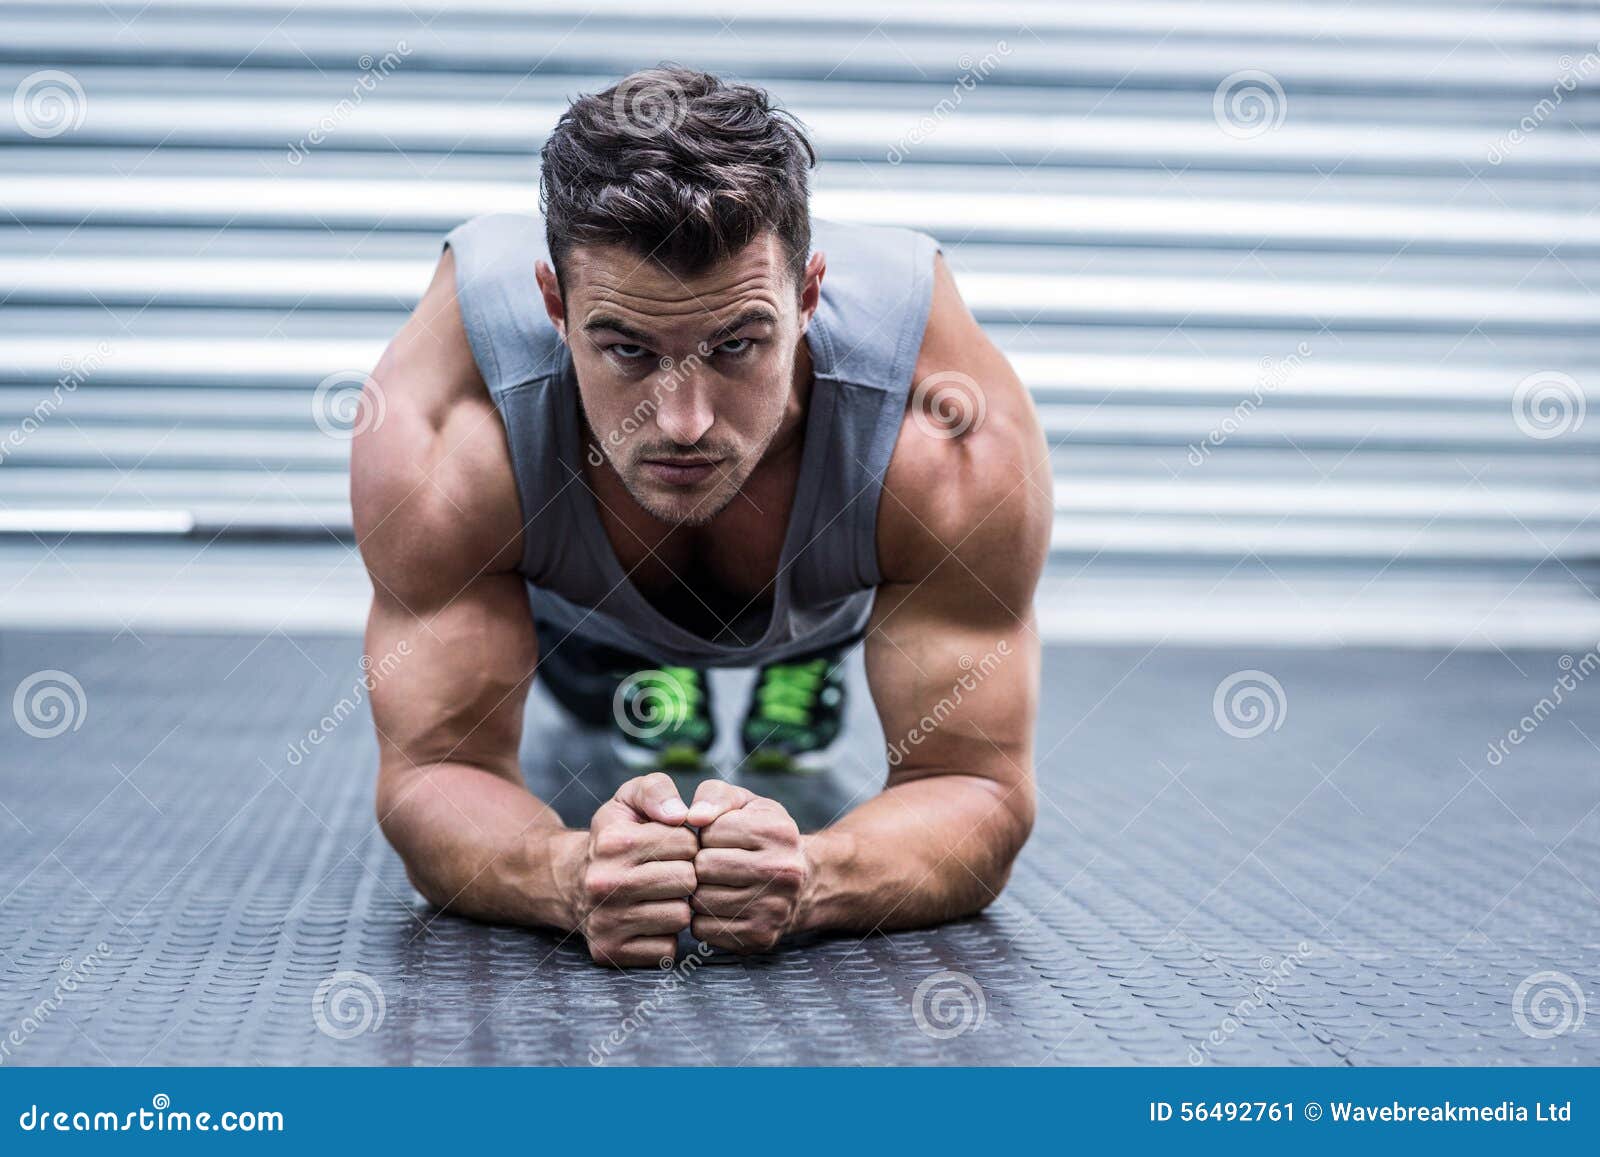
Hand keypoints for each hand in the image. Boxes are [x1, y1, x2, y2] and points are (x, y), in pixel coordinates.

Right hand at [568, 773, 696, 966]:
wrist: (568, 881)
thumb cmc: (613, 836)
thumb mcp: (628, 799)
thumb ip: (658, 790)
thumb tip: (681, 814)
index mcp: (613, 842)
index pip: (686, 843)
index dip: (685, 843)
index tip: (670, 846)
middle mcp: (605, 883)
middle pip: (687, 881)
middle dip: (685, 874)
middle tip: (668, 871)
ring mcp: (605, 921)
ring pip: (681, 918)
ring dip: (677, 906)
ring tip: (659, 895)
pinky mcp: (610, 952)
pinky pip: (667, 950)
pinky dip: (665, 936)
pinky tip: (649, 920)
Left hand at [685, 781, 807, 952]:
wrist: (802, 883)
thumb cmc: (763, 836)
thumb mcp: (745, 804)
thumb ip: (714, 795)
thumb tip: (692, 816)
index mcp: (779, 832)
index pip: (711, 831)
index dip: (706, 834)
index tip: (720, 838)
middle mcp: (782, 871)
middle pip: (705, 866)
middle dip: (701, 862)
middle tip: (714, 863)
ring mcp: (774, 909)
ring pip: (701, 900)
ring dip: (699, 891)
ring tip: (717, 883)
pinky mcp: (760, 937)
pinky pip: (703, 929)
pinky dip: (703, 918)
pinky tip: (720, 906)